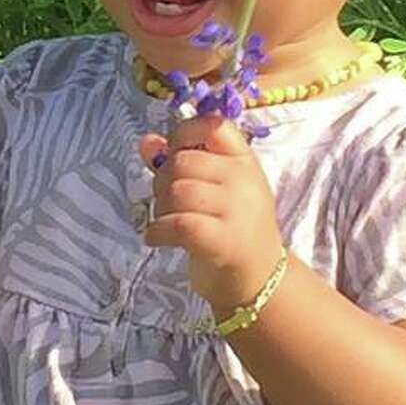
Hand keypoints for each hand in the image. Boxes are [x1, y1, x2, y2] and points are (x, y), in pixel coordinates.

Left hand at [138, 114, 283, 316]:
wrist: (259, 278)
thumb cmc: (233, 226)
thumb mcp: (215, 187)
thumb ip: (181, 161)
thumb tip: (146, 141)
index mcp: (244, 160)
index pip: (215, 126)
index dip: (184, 134)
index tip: (173, 154)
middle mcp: (244, 179)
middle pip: (183, 162)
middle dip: (162, 180)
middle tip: (165, 200)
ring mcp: (237, 210)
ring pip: (178, 191)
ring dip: (159, 207)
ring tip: (163, 220)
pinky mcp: (224, 240)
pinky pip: (179, 223)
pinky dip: (158, 230)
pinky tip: (155, 237)